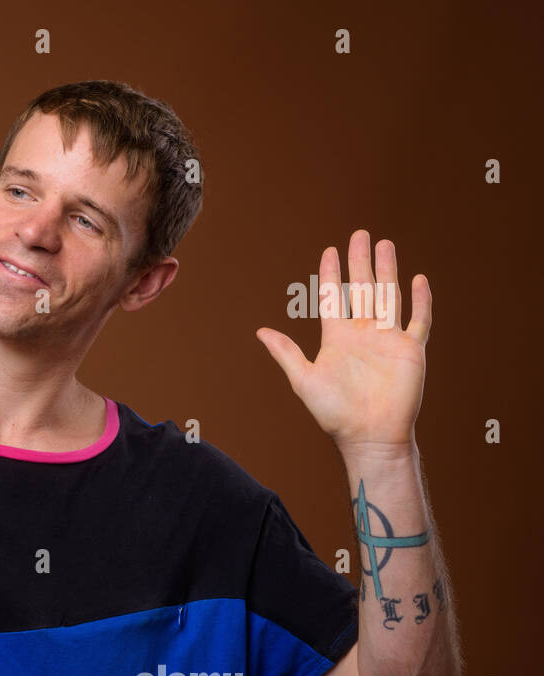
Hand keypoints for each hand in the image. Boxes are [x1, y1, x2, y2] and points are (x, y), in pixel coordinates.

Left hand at [256, 229, 431, 456]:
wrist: (368, 436)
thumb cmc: (334, 413)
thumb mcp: (304, 380)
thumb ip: (286, 353)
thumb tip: (261, 331)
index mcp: (337, 338)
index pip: (334, 298)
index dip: (331, 274)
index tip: (330, 250)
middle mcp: (363, 334)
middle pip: (362, 289)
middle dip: (360, 262)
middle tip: (359, 234)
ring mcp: (389, 340)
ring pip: (389, 296)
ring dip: (387, 271)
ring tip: (385, 244)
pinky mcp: (411, 350)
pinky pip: (418, 320)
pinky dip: (420, 301)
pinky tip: (418, 280)